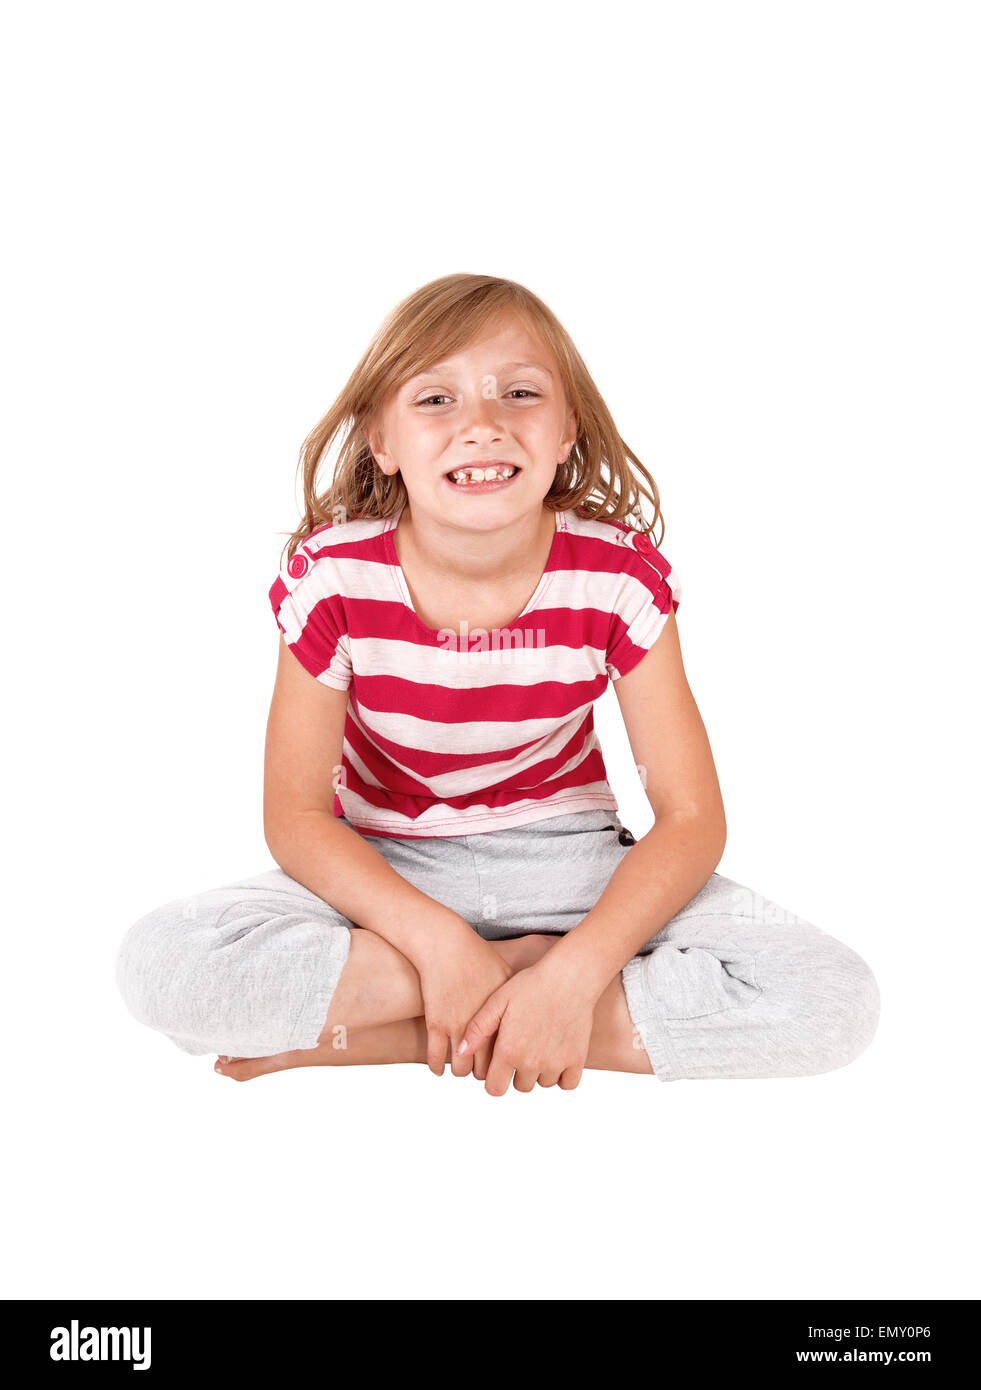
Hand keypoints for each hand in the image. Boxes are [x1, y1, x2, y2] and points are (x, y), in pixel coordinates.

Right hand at [414, 921, 515, 1078]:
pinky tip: (439, 1067)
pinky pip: (435, 1060)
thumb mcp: (507, 977)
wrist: (446, 944)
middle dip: (485, 1074)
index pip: (508, 1057)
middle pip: (486, 1070)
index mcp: (503, 1017)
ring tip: (463, 1067)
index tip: (501, 1064)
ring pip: (461, 1070)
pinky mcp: (436, 1024)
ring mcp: (457, 1027)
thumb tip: (536, 1019)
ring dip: (461, 1071)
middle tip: (483, 1070)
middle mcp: (483, 1026)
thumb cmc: (478, 957)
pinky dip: (437, 1067)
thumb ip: (521, 1001)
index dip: (505, 1065)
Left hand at [458, 951, 599, 1095]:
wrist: (569, 977)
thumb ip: (478, 1029)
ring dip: (540, 1071)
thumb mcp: (498, 1001)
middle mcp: (532, 1062)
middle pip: (520, 1087)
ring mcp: (556, 1063)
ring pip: (543, 1084)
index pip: (495, 1088)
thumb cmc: (531, 985)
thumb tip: (461, 1052)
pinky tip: (557, 1054)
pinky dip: (562, 1074)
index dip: (494, 1079)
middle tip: (522, 1046)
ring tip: (539, 1044)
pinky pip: (567, 1084)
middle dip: (517, 1072)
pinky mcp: (577, 1060)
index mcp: (509, 1050)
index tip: (498, 1065)